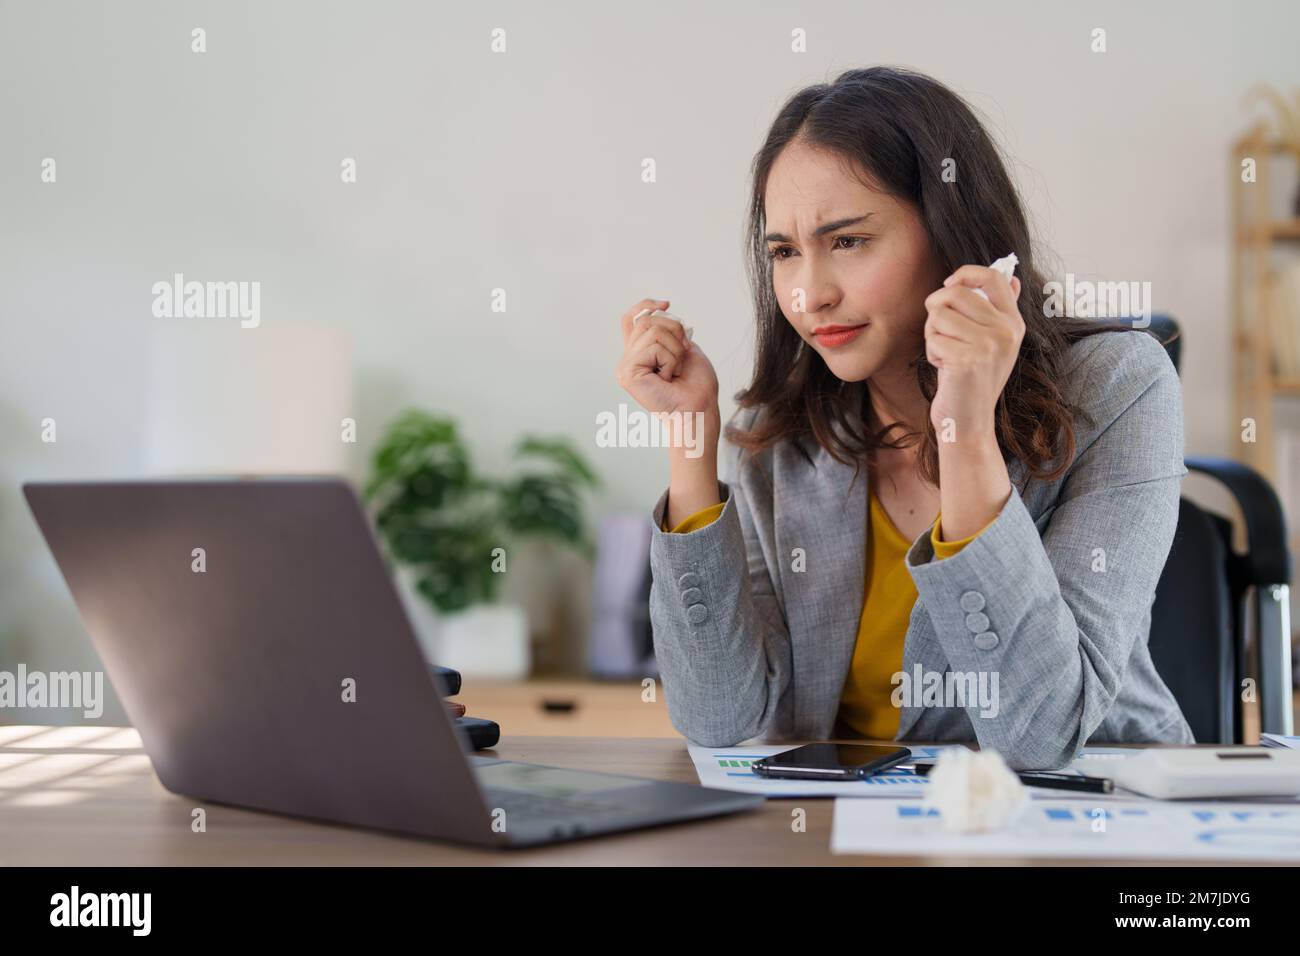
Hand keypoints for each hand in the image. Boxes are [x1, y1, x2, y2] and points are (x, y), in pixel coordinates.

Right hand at [616, 297, 721, 524]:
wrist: (699, 410)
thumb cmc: (696, 386)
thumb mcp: (685, 348)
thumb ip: (668, 330)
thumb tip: (662, 312)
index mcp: (640, 353)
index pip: (632, 318)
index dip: (646, 305)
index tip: (667, 304)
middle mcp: (628, 359)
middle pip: (646, 320)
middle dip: (674, 330)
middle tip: (683, 355)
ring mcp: (625, 367)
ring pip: (652, 331)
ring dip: (674, 349)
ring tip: (675, 371)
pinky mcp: (627, 373)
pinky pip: (653, 347)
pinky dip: (670, 360)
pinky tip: (668, 378)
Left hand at [923, 267, 1023, 438]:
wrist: (968, 422)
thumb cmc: (973, 380)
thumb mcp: (995, 343)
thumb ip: (1000, 310)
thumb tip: (1013, 278)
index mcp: (1014, 323)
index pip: (993, 277)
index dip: (965, 274)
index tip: (949, 284)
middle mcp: (1006, 332)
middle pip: (955, 293)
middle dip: (937, 309)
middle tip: (940, 331)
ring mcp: (989, 346)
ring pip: (939, 315)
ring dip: (933, 334)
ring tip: (946, 353)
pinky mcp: (967, 360)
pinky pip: (933, 338)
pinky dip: (932, 353)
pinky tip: (945, 369)